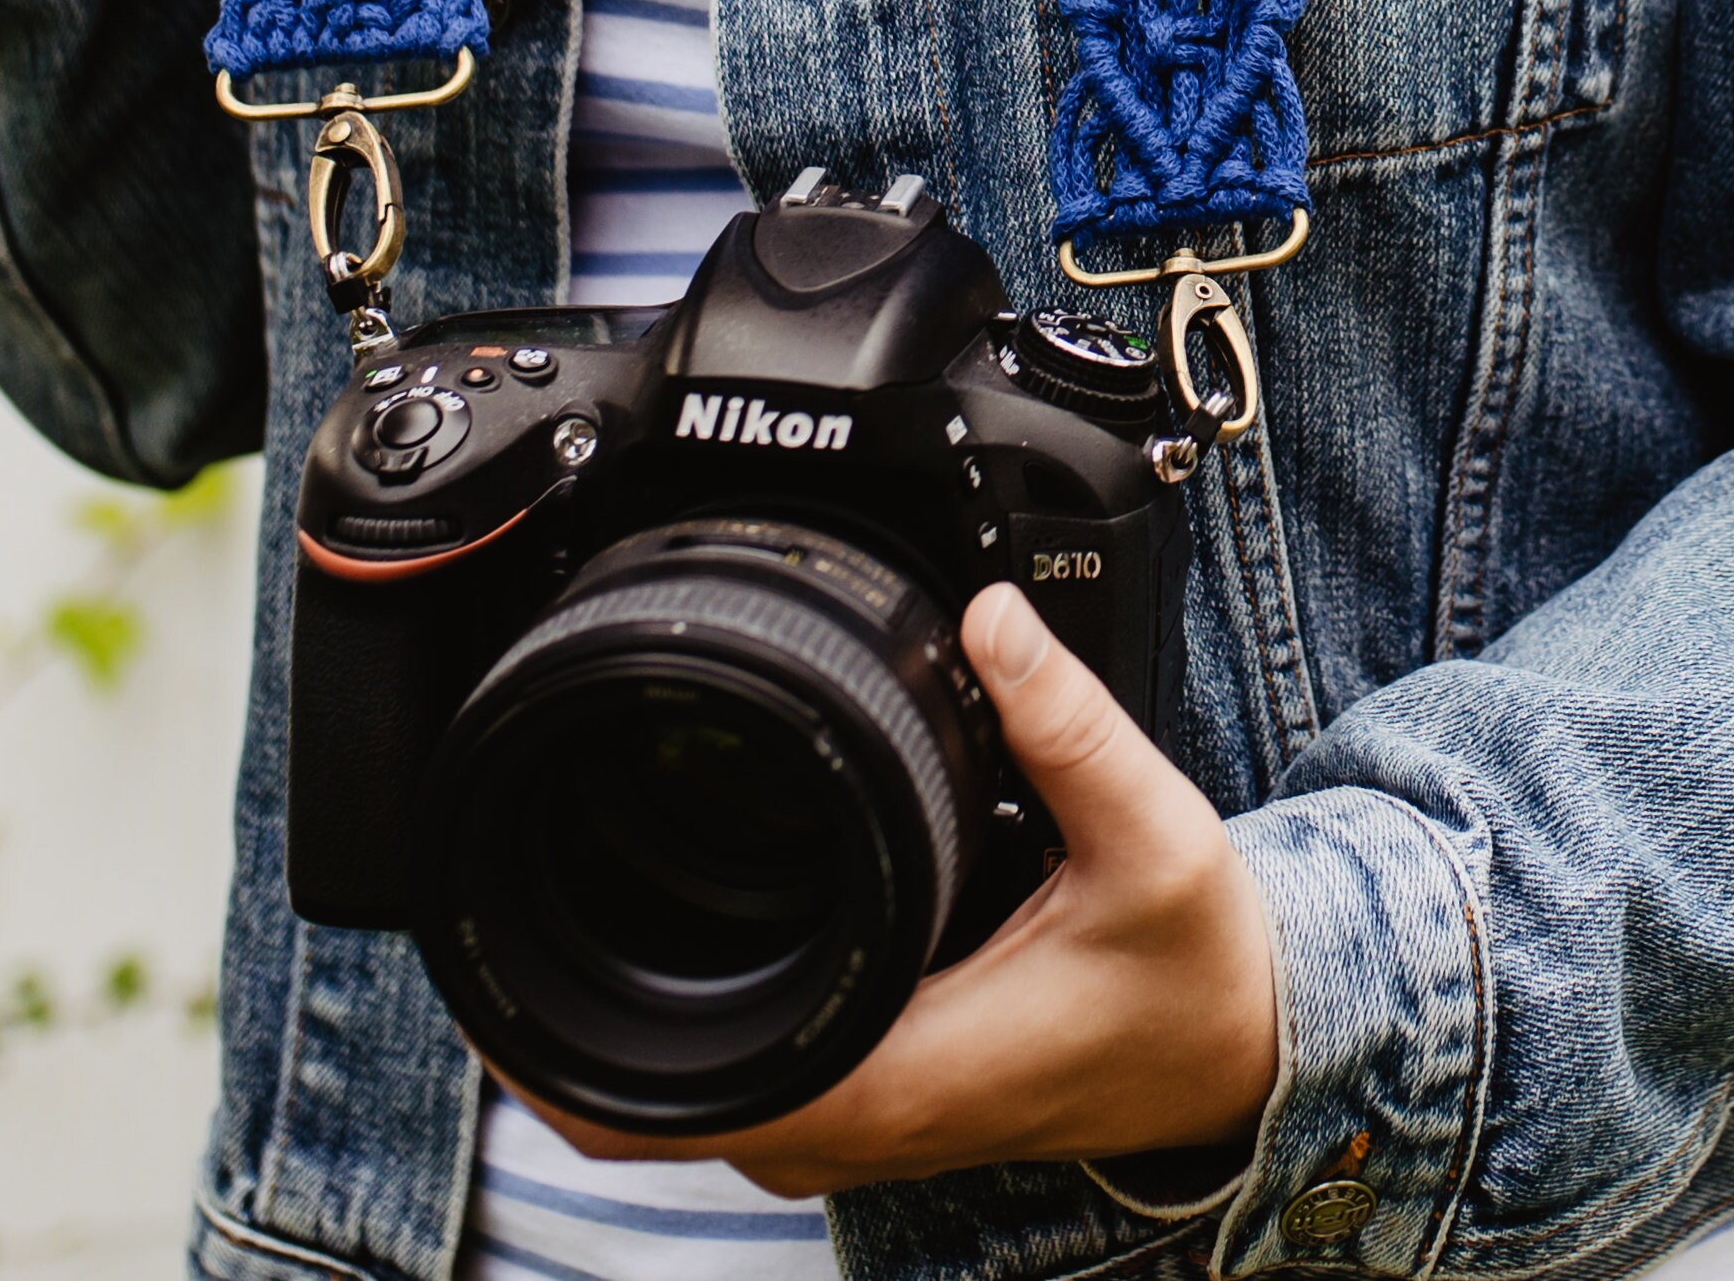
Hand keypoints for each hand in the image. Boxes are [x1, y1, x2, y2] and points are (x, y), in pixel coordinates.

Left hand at [516, 584, 1279, 1193]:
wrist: (1250, 1050)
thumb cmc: (1200, 973)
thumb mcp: (1155, 837)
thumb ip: (1070, 725)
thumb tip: (992, 619)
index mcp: (896, 1074)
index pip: (679, 1099)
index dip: (559, 1042)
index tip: (488, 948)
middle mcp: (861, 1120)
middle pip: (649, 1110)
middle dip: (550, 1018)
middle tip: (487, 887)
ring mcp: (865, 1119)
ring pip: (687, 1100)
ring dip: (605, 1020)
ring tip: (540, 893)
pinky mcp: (880, 1092)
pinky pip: (740, 1079)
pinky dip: (676, 1027)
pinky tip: (652, 934)